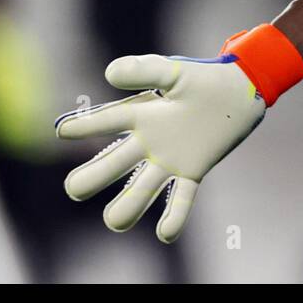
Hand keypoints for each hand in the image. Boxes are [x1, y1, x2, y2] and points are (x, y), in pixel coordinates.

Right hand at [55, 53, 264, 242]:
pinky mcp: (192, 171)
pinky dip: (174, 217)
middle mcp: (149, 141)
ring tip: (114, 220)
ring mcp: (169, 160)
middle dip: (91, 178)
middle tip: (75, 188)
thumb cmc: (202, 79)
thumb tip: (109, 74)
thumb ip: (145, 69)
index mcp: (141, 114)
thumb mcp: (174, 70)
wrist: (239, 93)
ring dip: (127, 207)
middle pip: (113, 164)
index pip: (108, 120)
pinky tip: (165, 232)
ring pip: (140, 189)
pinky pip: (181, 199)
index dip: (86, 125)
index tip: (62, 131)